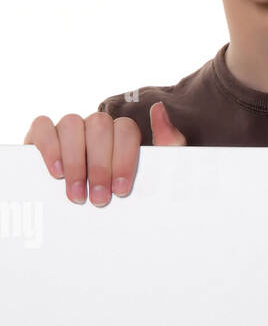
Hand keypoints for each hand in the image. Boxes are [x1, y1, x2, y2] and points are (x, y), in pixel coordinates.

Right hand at [24, 100, 186, 206]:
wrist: (90, 217)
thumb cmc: (122, 192)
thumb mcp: (153, 175)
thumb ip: (168, 144)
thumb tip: (159, 109)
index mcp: (122, 133)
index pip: (126, 129)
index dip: (124, 158)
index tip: (122, 190)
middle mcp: (96, 126)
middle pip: (100, 126)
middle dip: (100, 166)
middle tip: (100, 199)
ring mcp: (70, 128)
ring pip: (72, 123)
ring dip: (76, 161)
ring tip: (78, 194)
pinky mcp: (43, 134)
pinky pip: (43, 126)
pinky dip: (50, 146)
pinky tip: (56, 173)